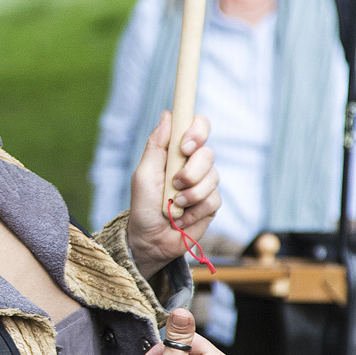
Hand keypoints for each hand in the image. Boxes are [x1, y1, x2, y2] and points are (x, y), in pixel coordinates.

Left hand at [126, 111, 220, 278]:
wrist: (149, 239)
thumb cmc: (143, 205)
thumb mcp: (144, 174)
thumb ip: (156, 145)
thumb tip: (168, 115)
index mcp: (177, 153)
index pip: (198, 127)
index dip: (197, 130)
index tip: (184, 145)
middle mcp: (194, 165)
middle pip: (208, 153)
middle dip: (191, 170)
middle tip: (175, 183)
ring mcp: (205, 185)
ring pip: (212, 178)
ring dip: (190, 194)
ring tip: (175, 204)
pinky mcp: (211, 205)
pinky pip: (212, 200)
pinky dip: (194, 210)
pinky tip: (182, 217)